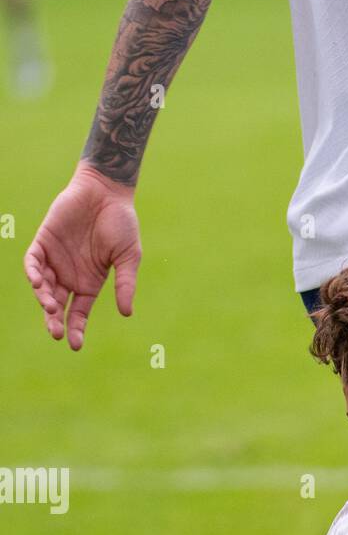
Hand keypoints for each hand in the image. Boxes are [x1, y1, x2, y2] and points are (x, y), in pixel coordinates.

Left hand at [24, 163, 141, 350]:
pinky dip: (32, 273)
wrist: (106, 191)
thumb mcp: (128, 258)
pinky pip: (33, 261)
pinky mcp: (44, 240)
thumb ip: (126, 284)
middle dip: (54, 321)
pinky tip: (37, 284)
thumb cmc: (122, 223)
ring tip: (50, 308)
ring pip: (43, 287)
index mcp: (90, 283)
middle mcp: (70, 275)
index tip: (75, 344)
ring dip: (44, 300)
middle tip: (55, 333)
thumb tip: (127, 313)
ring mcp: (56, 259)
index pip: (79, 313)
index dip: (76, 329)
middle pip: (58, 306)